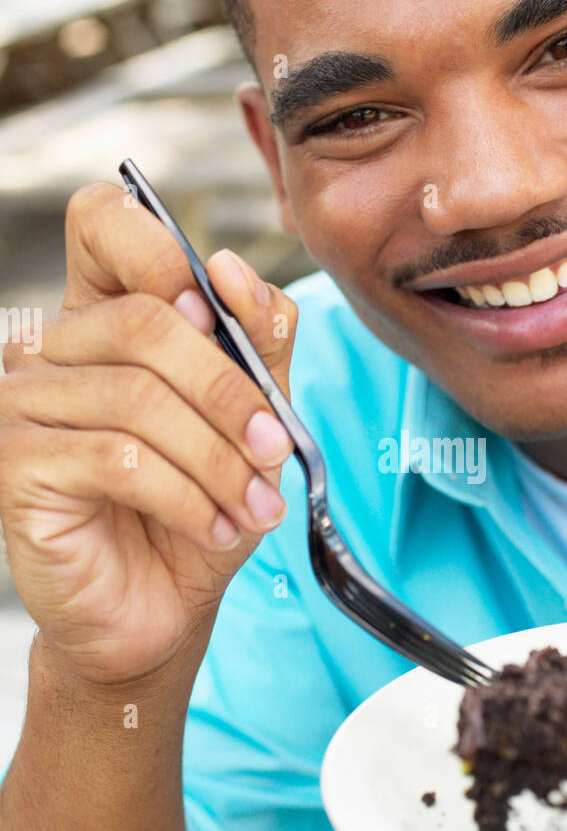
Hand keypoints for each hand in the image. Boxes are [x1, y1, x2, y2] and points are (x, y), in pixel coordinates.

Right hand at [0, 182, 297, 684]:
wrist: (158, 609)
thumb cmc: (198, 507)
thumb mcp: (249, 421)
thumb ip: (256, 344)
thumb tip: (233, 271)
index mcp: (101, 314)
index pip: (101, 221)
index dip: (159, 247)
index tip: (218, 311)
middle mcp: (48, 347)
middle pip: (143, 321)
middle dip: (230, 391)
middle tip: (276, 449)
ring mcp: (20, 404)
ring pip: (137, 398)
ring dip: (218, 459)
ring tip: (254, 508)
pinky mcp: (15, 466)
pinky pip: (118, 460)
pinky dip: (186, 495)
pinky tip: (213, 527)